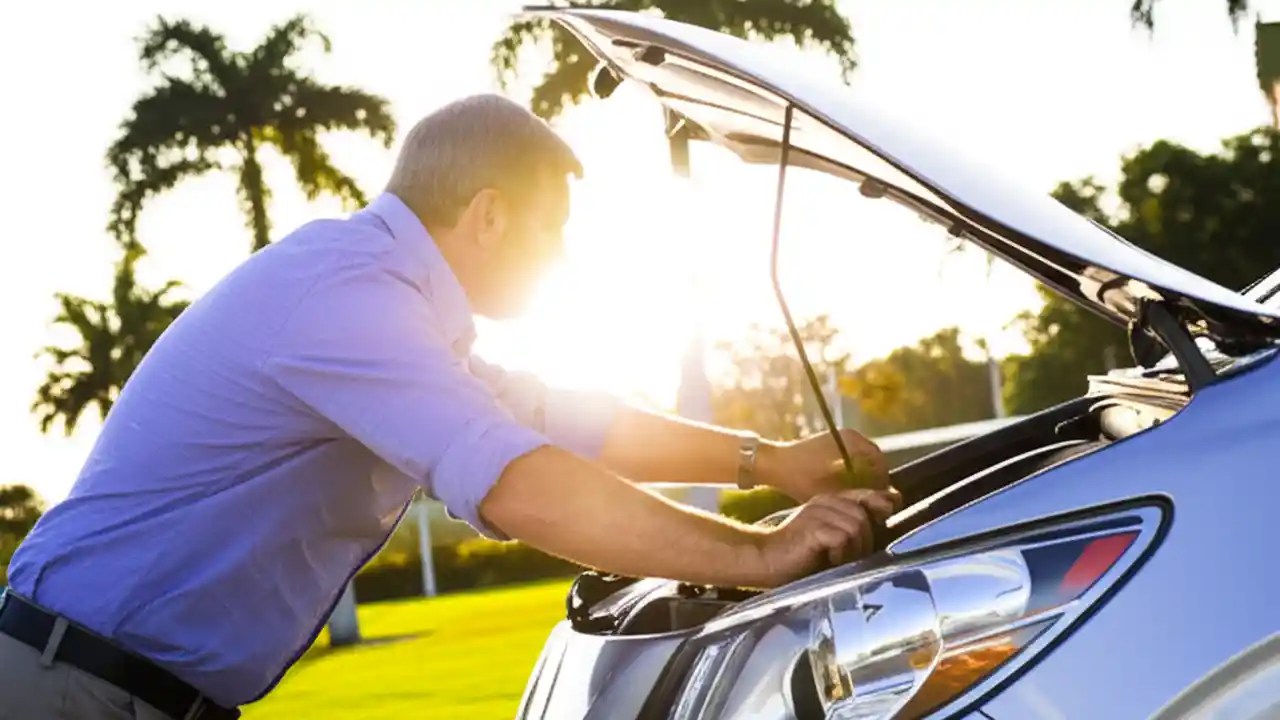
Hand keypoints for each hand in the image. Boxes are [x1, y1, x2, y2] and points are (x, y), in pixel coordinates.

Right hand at [750, 488, 900, 586]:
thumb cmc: (798, 553)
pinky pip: (843, 537)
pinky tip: (829, 560)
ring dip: (853, 549)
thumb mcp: (828, 537)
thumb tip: (881, 524)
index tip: (890, 511)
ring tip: (838, 560)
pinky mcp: (813, 529)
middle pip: (863, 515)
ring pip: (856, 526)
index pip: (864, 494)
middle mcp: (825, 502)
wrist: (765, 559)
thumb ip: (850, 528)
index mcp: (829, 501)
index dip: (881, 501)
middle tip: (850, 557)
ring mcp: (818, 513)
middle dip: (865, 540)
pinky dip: (841, 553)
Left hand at [761, 429, 889, 500]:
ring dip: (864, 473)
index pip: (880, 462)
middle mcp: (850, 435)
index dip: (883, 481)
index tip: (880, 499)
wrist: (773, 463)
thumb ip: (858, 493)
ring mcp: (839, 435)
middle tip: (871, 497)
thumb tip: (881, 498)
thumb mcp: (831, 491)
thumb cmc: (800, 478)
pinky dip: (854, 467)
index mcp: (852, 443)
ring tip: (859, 493)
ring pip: (862, 456)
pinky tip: (846, 484)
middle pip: (873, 458)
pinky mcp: (830, 440)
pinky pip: (852, 453)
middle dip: (874, 477)